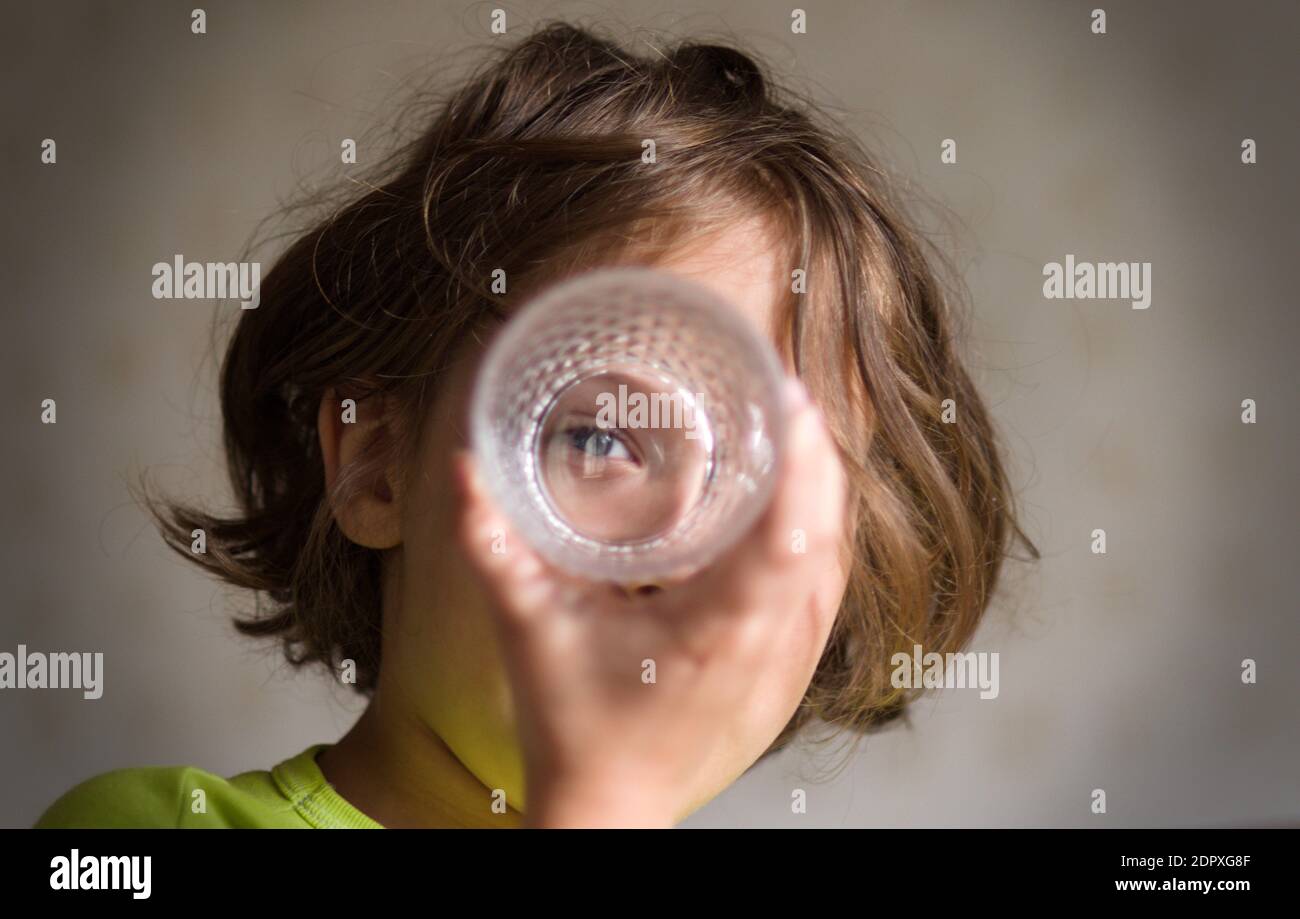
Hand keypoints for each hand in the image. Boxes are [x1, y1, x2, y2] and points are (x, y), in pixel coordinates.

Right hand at [453, 378, 848, 826]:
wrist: (610, 803)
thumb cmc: (574, 726)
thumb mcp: (527, 628)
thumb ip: (492, 545)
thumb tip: (465, 468)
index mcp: (715, 631)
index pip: (786, 541)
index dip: (801, 466)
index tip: (791, 402)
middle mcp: (765, 644)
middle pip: (822, 536)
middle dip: (816, 459)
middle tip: (788, 395)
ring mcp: (785, 661)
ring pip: (834, 561)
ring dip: (823, 493)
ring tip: (798, 432)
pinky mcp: (786, 669)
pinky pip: (824, 589)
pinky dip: (820, 536)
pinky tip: (801, 504)